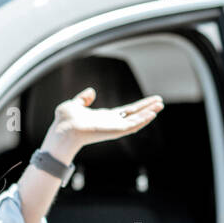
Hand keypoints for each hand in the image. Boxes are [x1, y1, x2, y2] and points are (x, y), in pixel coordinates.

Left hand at [49, 87, 163, 155]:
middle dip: (147, 108)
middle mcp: (111, 123)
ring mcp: (114, 128)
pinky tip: (152, 114)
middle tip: (160, 102)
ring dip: (148, 112)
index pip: (125, 111)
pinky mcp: (115, 131)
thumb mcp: (75, 105)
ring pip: (136, 120)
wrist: (63, 130)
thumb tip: (91, 92)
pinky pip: (132, 126)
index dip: (138, 106)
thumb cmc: (64, 121)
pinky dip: (142, 120)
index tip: (148, 101)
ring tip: (160, 105)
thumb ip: (83, 99)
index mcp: (104, 117)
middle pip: (134, 114)